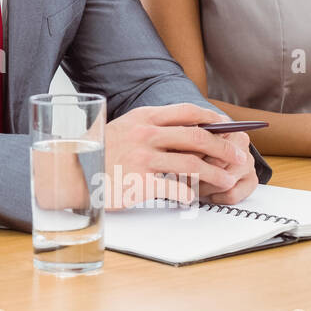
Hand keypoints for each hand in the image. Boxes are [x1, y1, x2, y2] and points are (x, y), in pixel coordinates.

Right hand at [102, 103, 254, 208]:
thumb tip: (188, 133)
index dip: (212, 119)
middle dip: (224, 148)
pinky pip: (176, 189)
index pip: (187, 112)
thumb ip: (150, 127)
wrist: (72, 173)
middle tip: (238, 157)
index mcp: (143, 118)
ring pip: (193, 165)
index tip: (227, 126)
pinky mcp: (141, 183)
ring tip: (227, 180)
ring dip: (216, 174)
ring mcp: (143, 159)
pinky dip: (189, 195)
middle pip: (197, 138)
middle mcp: (145, 135)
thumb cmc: (98, 152)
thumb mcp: (122, 128)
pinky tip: (193, 198)